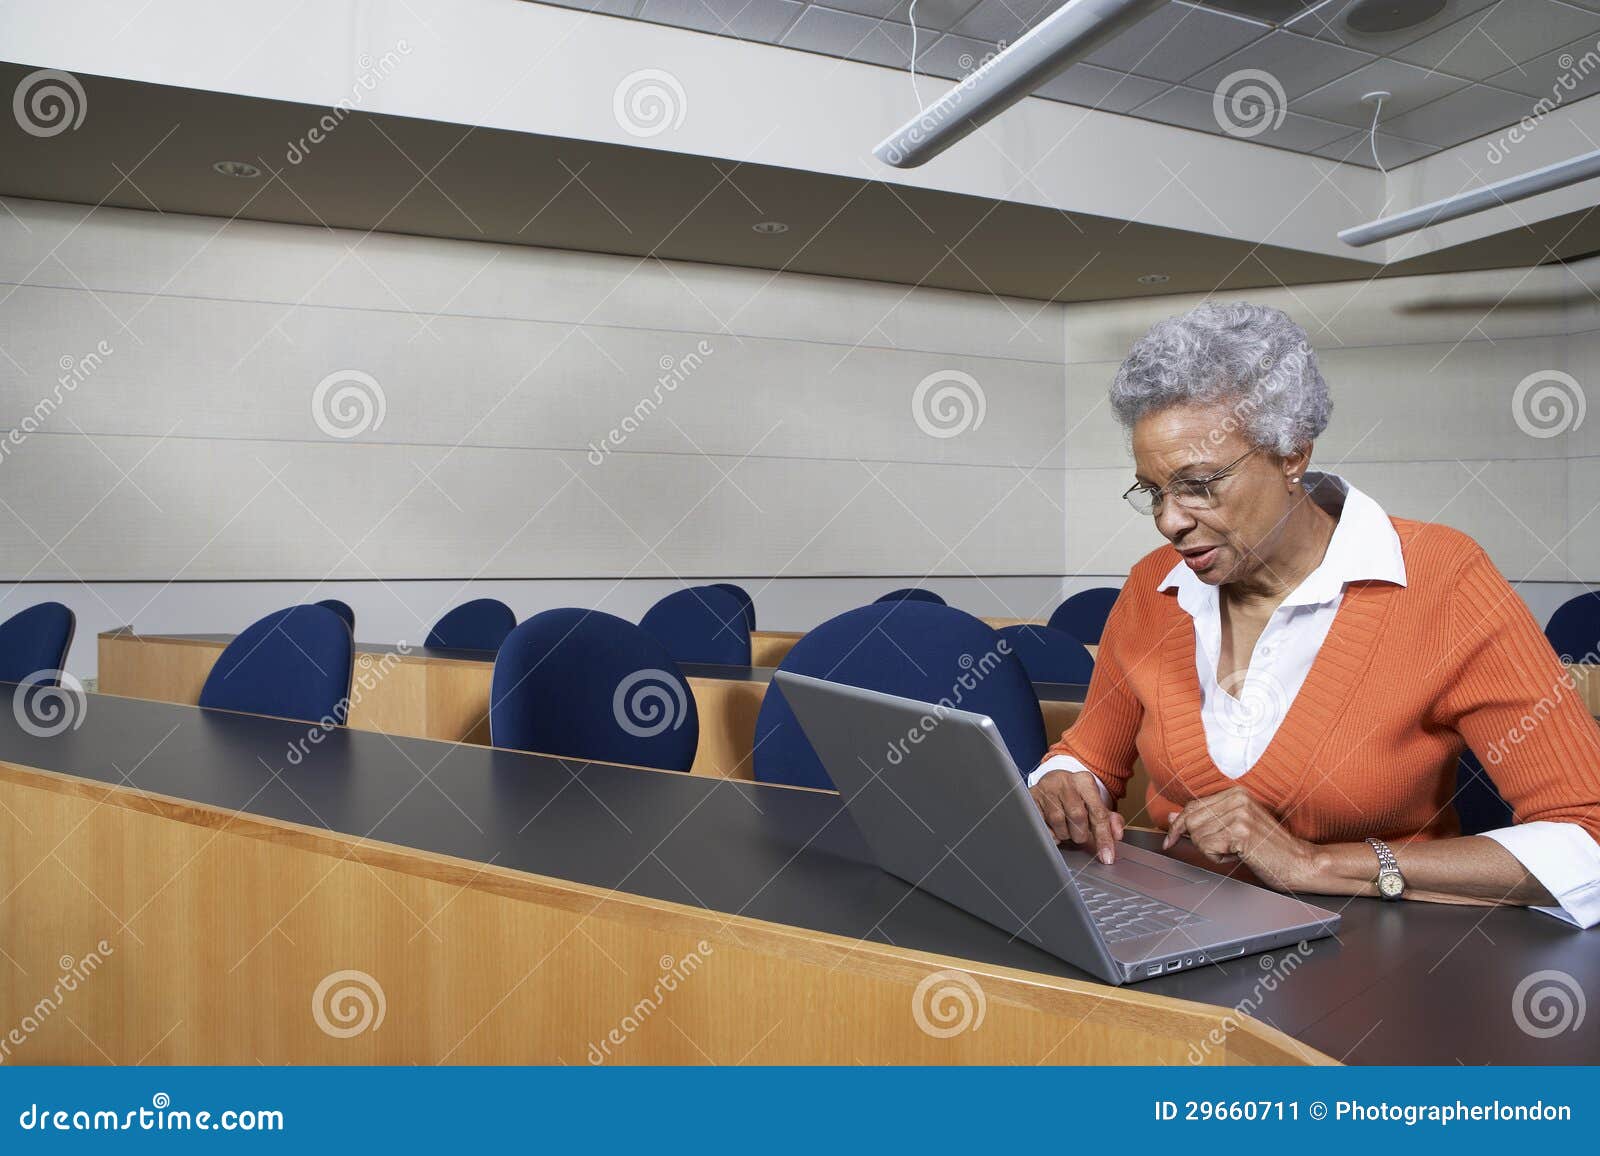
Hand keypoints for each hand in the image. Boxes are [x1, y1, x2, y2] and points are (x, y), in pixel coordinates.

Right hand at [1029, 770, 1124, 863]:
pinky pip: (1041, 824)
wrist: (1053, 781)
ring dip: (1064, 833)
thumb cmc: (1077, 797)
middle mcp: (1065, 782)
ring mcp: (1046, 788)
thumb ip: (1110, 819)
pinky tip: (1053, 828)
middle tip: (1079, 834)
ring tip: (1065, 828)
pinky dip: (1049, 833)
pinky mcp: (1032, 797)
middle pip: (1077, 817)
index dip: (1104, 838)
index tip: (1107, 857)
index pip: (1098, 813)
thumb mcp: (1096, 803)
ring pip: (1058, 821)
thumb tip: (1117, 835)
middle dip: (1080, 833)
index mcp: (1085, 781)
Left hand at [1162, 787, 1323, 892]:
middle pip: (1191, 820)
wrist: (1300, 862)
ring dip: (1212, 851)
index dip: (1178, 825)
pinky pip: (1207, 847)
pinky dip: (1218, 857)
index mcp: (1235, 793)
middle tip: (1221, 850)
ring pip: (1198, 836)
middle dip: (1197, 840)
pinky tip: (1238, 856)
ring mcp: (1239, 814)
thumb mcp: (1236, 827)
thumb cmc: (1269, 848)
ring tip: (1236, 851)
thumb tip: (1171, 816)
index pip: (1192, 806)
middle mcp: (1237, 798)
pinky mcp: (1240, 832)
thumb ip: (1206, 819)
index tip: (1170, 839)